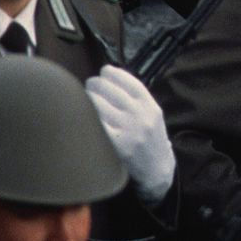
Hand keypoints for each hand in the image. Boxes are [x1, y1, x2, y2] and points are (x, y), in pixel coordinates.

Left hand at [86, 66, 176, 202]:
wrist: (156, 170)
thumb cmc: (151, 141)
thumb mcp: (152, 115)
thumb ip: (136, 99)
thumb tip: (110, 80)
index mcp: (150, 106)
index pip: (128, 81)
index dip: (112, 73)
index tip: (104, 71)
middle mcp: (140, 116)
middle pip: (109, 90)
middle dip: (95, 84)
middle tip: (90, 85)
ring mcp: (128, 130)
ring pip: (98, 105)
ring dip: (87, 98)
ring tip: (83, 98)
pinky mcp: (116, 145)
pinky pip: (95, 124)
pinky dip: (87, 117)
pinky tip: (83, 115)